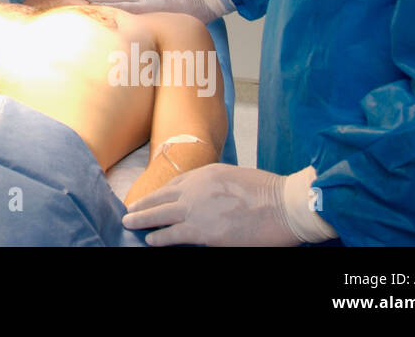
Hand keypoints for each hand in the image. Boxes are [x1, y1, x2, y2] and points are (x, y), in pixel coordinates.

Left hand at [122, 164, 301, 245]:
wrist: (284, 204)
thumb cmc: (269, 192)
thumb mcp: (235, 177)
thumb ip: (214, 185)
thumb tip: (204, 196)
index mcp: (206, 174)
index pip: (174, 184)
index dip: (159, 194)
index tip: (149, 198)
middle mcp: (196, 189)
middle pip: (161, 198)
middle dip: (143, 205)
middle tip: (129, 211)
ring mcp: (198, 210)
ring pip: (161, 215)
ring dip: (143, 220)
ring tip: (129, 224)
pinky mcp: (205, 232)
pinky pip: (174, 235)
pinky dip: (160, 238)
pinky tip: (150, 240)